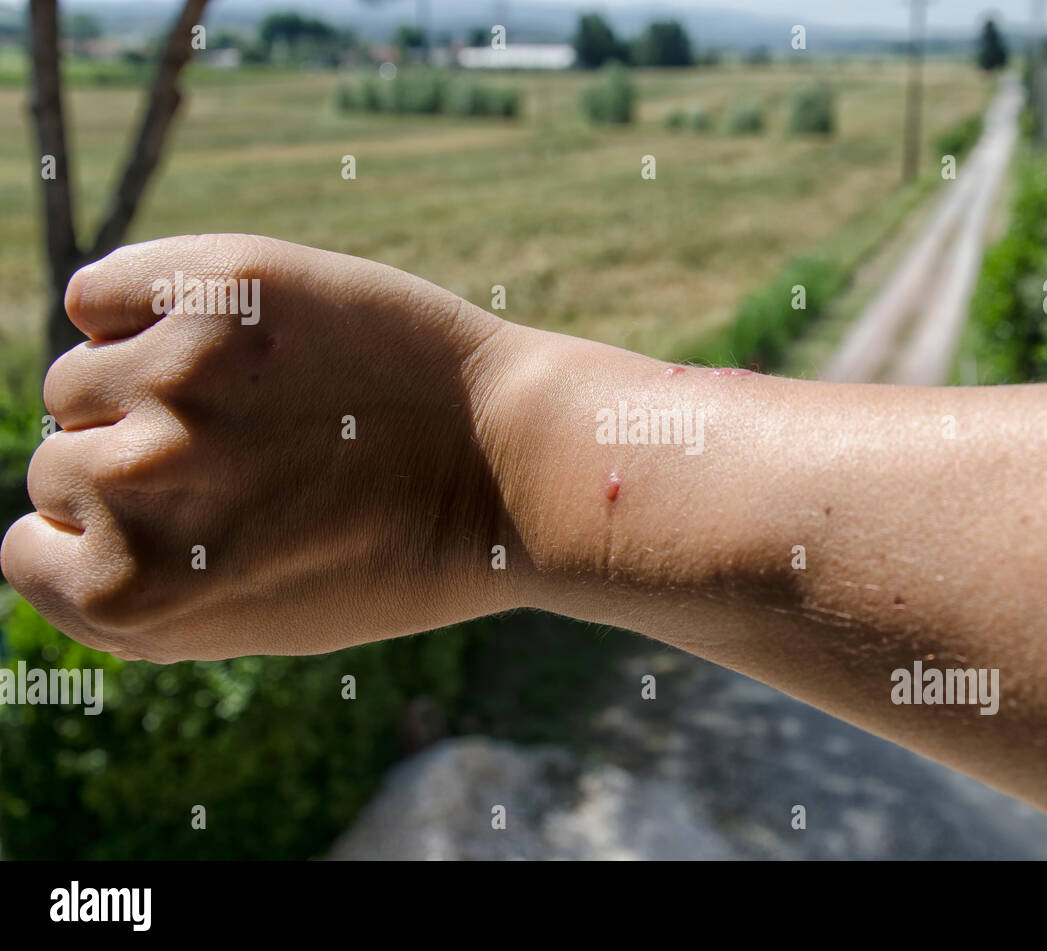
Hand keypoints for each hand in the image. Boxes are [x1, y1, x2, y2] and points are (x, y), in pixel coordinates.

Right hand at [2, 234, 525, 661]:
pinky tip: (226, 333)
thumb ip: (136, 583)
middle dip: (141, 462)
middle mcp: (130, 487)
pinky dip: (140, 305)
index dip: (109, 532)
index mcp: (130, 595)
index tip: (190, 524)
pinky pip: (104, 292)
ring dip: (149, 389)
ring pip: (81, 375)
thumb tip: (54, 522)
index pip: (30, 544)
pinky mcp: (221, 290)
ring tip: (260, 404)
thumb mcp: (249, 615)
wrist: (512, 468)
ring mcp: (172, 380)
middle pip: (59, 456)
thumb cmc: (392, 549)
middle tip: (254, 462)